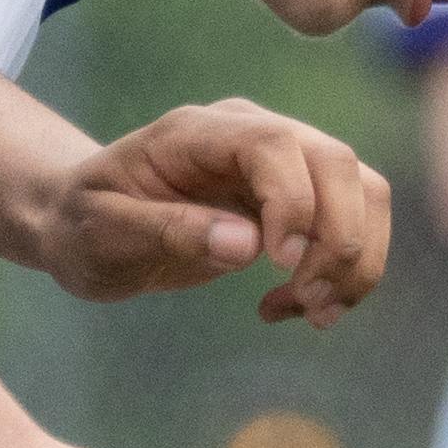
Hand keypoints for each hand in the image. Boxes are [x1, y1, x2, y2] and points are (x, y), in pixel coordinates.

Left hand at [24, 100, 390, 321]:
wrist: (86, 227)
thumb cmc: (84, 226)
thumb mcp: (102, 234)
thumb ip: (168, 230)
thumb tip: (247, 245)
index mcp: (196, 132)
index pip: (276, 144)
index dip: (293, 202)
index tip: (277, 264)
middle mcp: (250, 134)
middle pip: (337, 163)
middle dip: (339, 240)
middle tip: (306, 303)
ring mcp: (281, 163)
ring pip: (363, 192)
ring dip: (355, 261)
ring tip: (312, 314)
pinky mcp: (298, 199)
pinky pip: (352, 225)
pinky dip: (344, 274)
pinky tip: (298, 308)